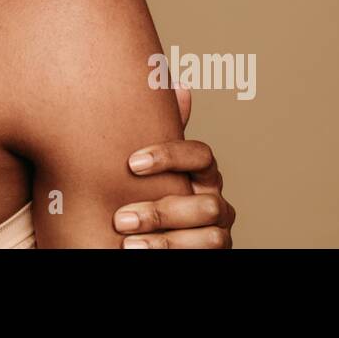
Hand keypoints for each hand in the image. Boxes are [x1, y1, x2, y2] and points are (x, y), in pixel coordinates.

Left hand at [113, 85, 235, 247]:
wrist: (129, 239)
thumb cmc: (137, 194)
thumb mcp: (142, 166)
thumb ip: (157, 130)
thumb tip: (177, 81)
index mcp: (202, 174)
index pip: (202, 156)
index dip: (170, 156)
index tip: (131, 163)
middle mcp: (217, 203)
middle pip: (205, 203)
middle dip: (160, 212)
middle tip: (119, 218)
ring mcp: (218, 234)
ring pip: (209, 236)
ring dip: (165, 240)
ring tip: (127, 244)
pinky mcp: (213, 256)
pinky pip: (205, 255)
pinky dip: (172, 255)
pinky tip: (137, 252)